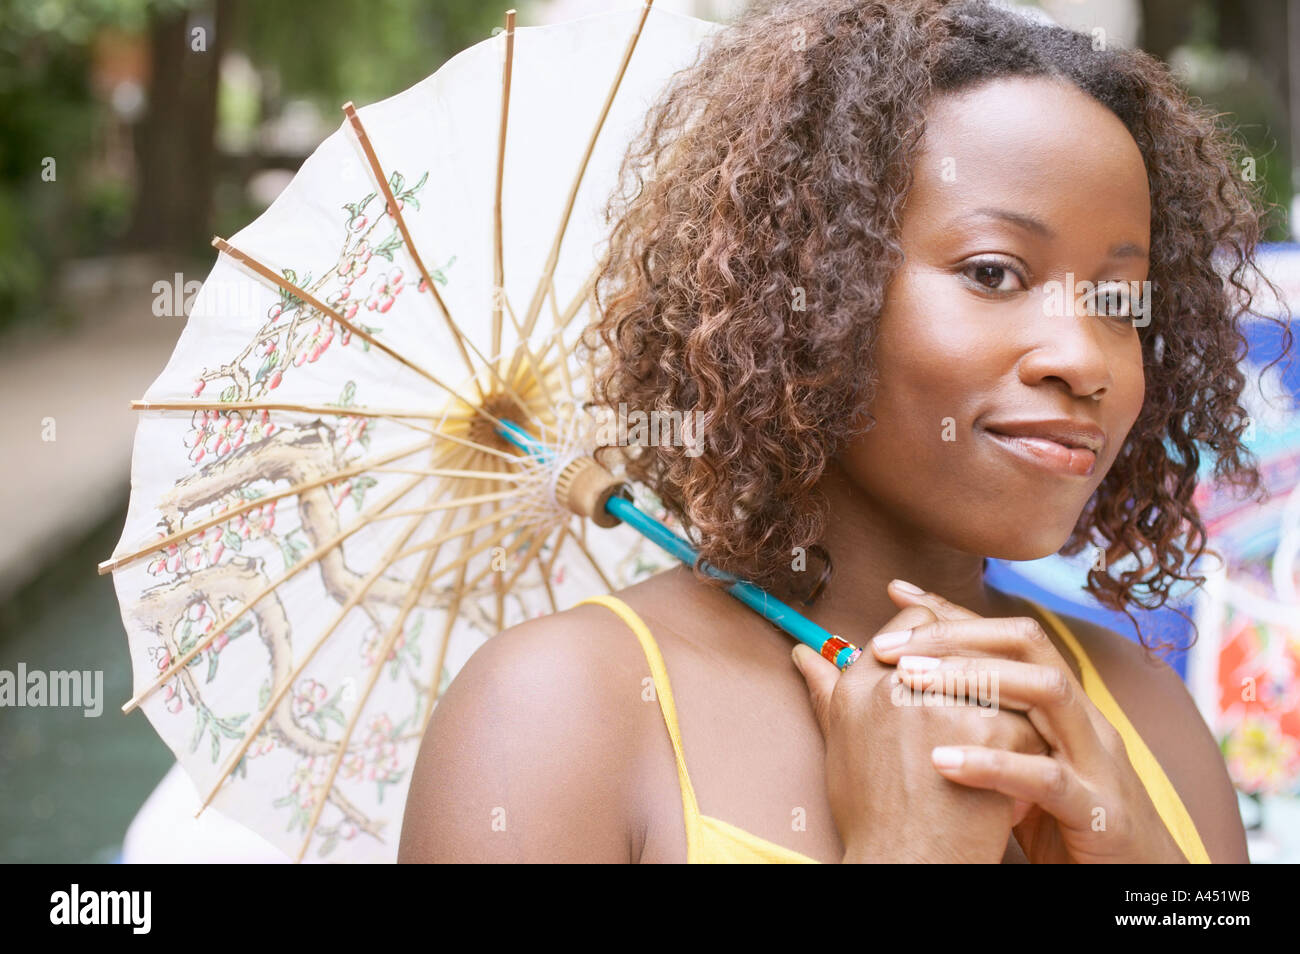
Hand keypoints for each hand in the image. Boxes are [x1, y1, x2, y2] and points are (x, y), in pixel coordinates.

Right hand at [794, 599, 1048, 862]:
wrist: (903, 865)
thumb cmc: (873, 815)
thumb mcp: (840, 743)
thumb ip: (826, 688)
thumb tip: (803, 652)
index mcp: (858, 683)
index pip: (914, 625)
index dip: (938, 648)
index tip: (946, 680)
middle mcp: (895, 684)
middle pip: (958, 645)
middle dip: (974, 677)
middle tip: (974, 725)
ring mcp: (943, 704)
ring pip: (997, 677)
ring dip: (1000, 711)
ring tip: (987, 757)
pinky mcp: (987, 730)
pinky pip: (1025, 719)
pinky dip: (1023, 751)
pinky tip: (1002, 783)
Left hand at [874, 581, 1187, 863]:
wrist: (1135, 885)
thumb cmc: (1065, 823)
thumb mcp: (1018, 765)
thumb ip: (980, 729)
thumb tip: (909, 697)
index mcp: (1063, 705)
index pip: (1007, 635)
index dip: (953, 610)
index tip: (895, 591)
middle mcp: (1085, 719)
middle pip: (1028, 644)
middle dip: (956, 636)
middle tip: (889, 649)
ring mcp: (1098, 761)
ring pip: (1046, 692)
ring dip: (975, 679)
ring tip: (909, 682)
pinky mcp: (1100, 812)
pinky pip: (1047, 777)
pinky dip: (993, 764)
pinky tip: (943, 760)